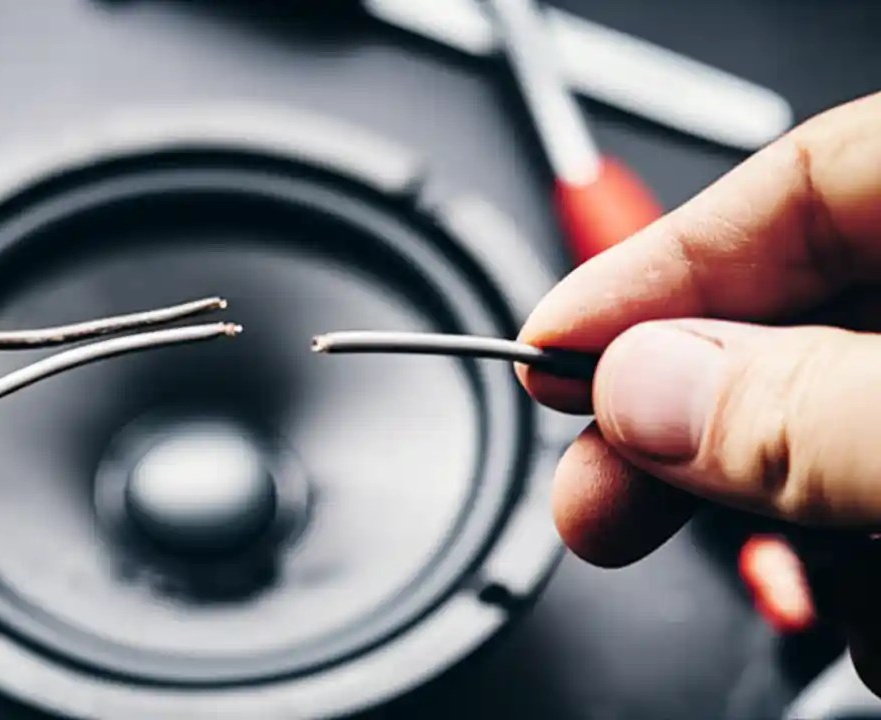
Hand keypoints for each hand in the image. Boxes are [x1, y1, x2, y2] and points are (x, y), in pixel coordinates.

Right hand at [518, 91, 880, 690]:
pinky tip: (878, 619)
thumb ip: (808, 413)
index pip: (809, 179)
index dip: (661, 261)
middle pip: (806, 323)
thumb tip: (644, 391)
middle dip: (692, 431)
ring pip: (846, 436)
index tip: (549, 345)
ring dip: (792, 528)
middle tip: (593, 503)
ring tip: (811, 598)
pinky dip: (871, 571)